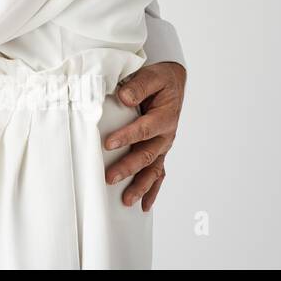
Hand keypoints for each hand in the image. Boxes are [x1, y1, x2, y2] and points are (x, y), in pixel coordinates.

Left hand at [103, 61, 185, 210]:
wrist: (172, 82)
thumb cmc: (160, 80)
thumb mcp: (152, 76)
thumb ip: (139, 86)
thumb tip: (124, 97)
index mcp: (164, 117)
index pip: (144, 129)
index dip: (127, 137)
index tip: (108, 144)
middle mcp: (166, 135)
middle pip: (147, 154)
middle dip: (128, 168)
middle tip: (109, 177)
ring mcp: (163, 146)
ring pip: (153, 169)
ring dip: (140, 185)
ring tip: (126, 200)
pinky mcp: (159, 151)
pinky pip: (158, 174)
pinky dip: (152, 190)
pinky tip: (143, 205)